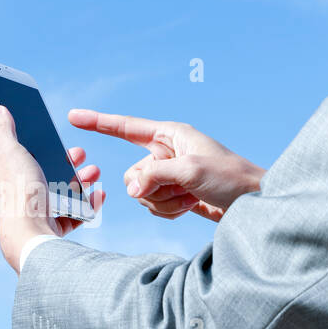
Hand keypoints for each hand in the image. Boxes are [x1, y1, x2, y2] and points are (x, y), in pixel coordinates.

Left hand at [0, 105, 106, 271]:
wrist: (32, 236)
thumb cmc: (20, 193)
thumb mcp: (11, 153)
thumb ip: (5, 131)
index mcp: (11, 179)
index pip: (27, 158)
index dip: (44, 146)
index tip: (59, 138)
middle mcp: (23, 197)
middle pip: (49, 175)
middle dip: (69, 162)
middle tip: (81, 154)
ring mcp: (39, 215)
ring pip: (65, 194)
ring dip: (83, 180)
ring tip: (95, 173)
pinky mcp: (55, 230)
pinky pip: (77, 214)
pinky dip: (90, 203)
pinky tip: (100, 194)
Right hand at [67, 109, 264, 221]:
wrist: (254, 204)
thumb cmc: (230, 179)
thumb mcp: (192, 171)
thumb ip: (156, 175)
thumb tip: (131, 189)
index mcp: (170, 135)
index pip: (126, 127)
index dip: (98, 123)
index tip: (73, 116)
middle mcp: (166, 153)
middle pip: (131, 175)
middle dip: (152, 188)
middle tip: (181, 188)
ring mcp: (168, 175)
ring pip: (140, 195)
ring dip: (164, 202)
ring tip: (192, 198)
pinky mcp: (173, 195)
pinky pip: (153, 206)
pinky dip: (169, 211)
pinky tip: (191, 206)